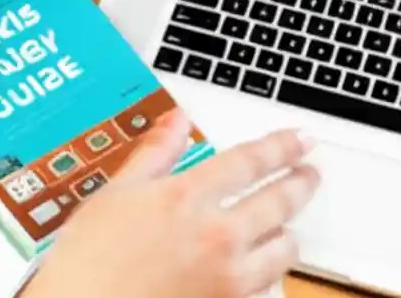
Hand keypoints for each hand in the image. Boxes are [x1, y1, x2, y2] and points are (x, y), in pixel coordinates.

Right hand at [23, 111, 318, 297]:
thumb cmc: (89, 260)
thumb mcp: (115, 193)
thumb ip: (154, 153)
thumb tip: (177, 120)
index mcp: (188, 197)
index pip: (250, 161)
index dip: (282, 146)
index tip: (300, 140)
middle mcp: (217, 235)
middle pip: (279, 201)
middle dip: (301, 183)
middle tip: (311, 173)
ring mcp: (228, 276)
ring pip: (284, 248)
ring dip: (289, 231)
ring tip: (288, 223)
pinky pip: (268, 285)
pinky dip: (271, 272)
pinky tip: (265, 267)